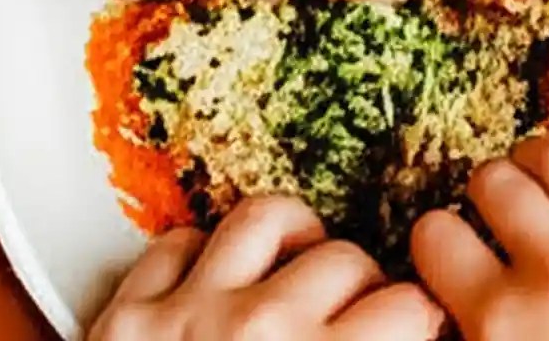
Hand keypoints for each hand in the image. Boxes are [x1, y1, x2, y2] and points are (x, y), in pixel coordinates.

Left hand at [88, 196, 443, 339]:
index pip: (408, 307)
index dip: (420, 320)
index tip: (412, 330)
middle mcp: (260, 327)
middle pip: (347, 259)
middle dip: (361, 287)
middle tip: (353, 316)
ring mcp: (188, 312)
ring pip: (266, 218)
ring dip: (294, 239)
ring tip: (298, 267)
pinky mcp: (128, 315)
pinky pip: (178, 241)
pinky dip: (204, 254)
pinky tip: (220, 282)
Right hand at [411, 135, 548, 340]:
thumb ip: (468, 338)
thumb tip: (443, 299)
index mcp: (500, 319)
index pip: (434, 234)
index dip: (434, 241)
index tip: (447, 254)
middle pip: (496, 180)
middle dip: (482, 192)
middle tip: (493, 216)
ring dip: (544, 165)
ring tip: (542, 183)